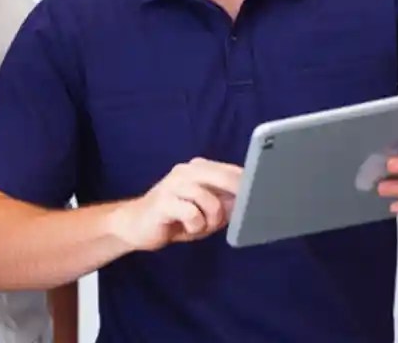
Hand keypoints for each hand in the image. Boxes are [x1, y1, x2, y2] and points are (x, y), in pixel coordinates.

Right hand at [113, 157, 241, 251]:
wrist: (135, 226)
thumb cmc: (176, 219)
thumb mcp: (207, 212)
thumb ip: (227, 204)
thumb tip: (253, 202)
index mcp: (198, 169)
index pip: (232, 170)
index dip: (249, 184)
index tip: (262, 198)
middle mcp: (186, 171)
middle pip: (224, 177)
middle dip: (237, 198)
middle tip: (236, 215)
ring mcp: (173, 184)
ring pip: (209, 200)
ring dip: (211, 219)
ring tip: (201, 226)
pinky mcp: (163, 201)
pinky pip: (192, 213)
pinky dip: (195, 225)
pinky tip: (188, 227)